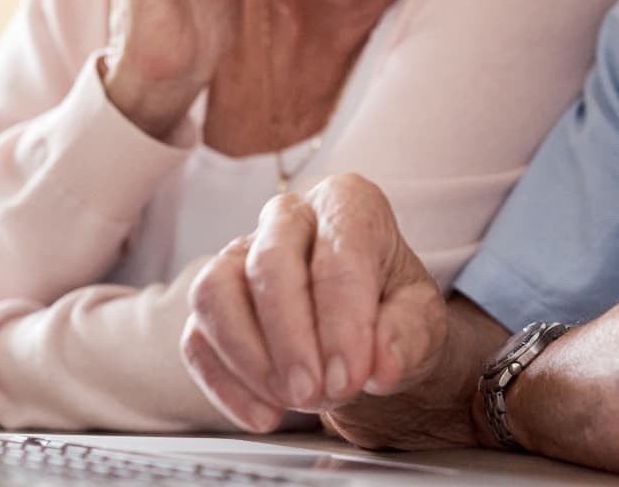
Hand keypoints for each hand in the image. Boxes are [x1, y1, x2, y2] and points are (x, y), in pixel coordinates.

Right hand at [181, 174, 449, 434]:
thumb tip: (381, 364)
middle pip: (268, 263)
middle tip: (314, 393)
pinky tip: (263, 414)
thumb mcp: (421, 321)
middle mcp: (287, 218)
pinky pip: (197, 339)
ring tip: (290, 401)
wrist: (365, 331)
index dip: (342, 322)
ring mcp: (239, 256)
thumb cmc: (392, 312)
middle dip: (289, 337)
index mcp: (347, 205)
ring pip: (214, 292)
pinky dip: (226, 384)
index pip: (338, 254)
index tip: (352, 378)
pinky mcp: (211, 304)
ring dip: (249, 357)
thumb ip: (407, 337)